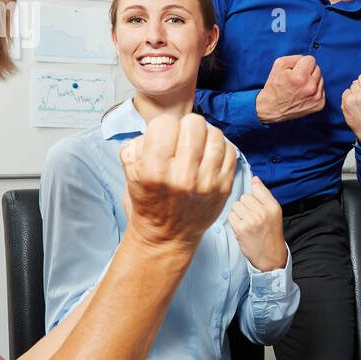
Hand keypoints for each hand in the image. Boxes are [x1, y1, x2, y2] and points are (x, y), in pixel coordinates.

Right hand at [119, 114, 238, 250]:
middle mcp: (182, 177)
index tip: (163, 138)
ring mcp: (207, 183)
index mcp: (154, 171)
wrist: (166, 235)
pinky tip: (209, 156)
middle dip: (185, 127)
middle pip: (194, 124)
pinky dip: (220, 148)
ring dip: (205, 136)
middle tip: (181, 141)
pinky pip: (230, 150)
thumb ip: (136, 145)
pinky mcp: (224, 187)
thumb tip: (155, 130)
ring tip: (196, 147)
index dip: (162, 127)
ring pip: (215, 134)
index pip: (165, 123)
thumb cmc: (148, 200)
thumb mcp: (130, 173)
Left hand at [228, 176, 287, 271]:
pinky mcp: (241, 229)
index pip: (256, 188)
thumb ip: (264, 195)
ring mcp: (252, 220)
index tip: (255, 204)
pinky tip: (242, 228)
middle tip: (253, 218)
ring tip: (247, 223)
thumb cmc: (271, 233)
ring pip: (236, 206)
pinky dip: (234, 222)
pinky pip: (231, 216)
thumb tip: (254, 179)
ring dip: (239, 214)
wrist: (270, 256)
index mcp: (273, 206)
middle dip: (246, 206)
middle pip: (244, 197)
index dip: (253, 196)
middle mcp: (263, 212)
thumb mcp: (274, 212)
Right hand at [255, 54, 325, 123]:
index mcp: (300, 77)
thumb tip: (307, 60)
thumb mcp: (279, 65)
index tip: (295, 70)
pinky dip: (314, 90)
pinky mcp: (319, 104)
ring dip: (312, 80)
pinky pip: (321, 89)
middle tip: (296, 80)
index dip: (302, 63)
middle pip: (317, 68)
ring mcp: (316, 97)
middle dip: (307, 71)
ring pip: (320, 79)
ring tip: (300, 87)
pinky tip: (304, 94)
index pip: (311, 59)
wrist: (272, 108)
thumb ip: (296, 58)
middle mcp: (310, 88)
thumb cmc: (275, 86)